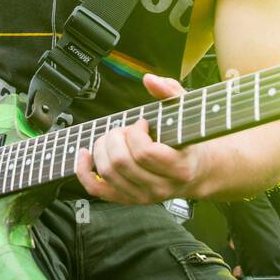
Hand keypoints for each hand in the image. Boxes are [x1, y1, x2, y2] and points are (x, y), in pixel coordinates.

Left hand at [73, 74, 199, 204]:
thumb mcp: (186, 114)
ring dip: (102, 148)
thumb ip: (171, 93)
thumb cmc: (188, 140)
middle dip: (116, 137)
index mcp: (179, 168)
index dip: (136, 133)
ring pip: (108, 173)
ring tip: (113, 137)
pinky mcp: (127, 199)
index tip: (142, 123)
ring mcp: (143, 196)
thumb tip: (150, 79)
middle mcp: (160, 187)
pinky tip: (85, 154)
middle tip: (124, 129)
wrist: (195, 171)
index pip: (145, 153)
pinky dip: (84, 171)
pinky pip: (96, 189)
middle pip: (122, 162)